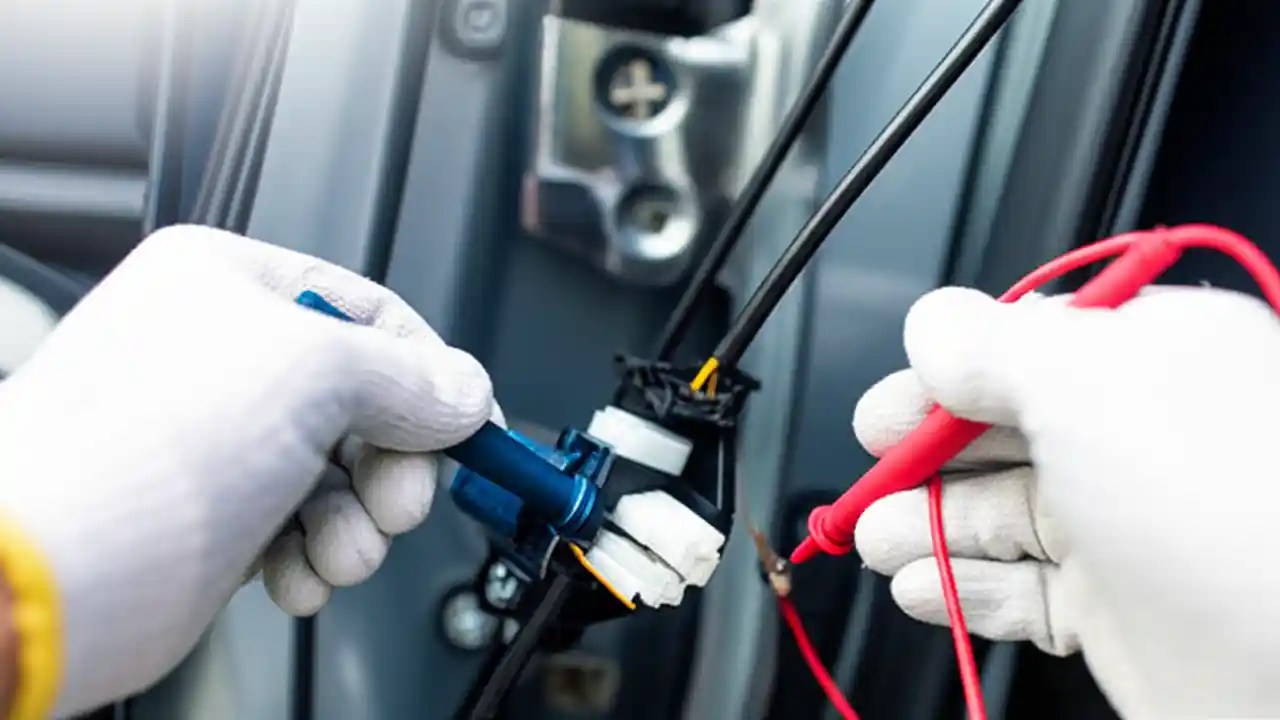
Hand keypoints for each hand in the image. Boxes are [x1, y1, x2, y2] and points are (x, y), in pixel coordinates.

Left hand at [0, 226, 493, 715]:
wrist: (59, 570)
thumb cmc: (145, 448)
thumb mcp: (316, 370)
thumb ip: (410, 378)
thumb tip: (463, 392)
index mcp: (227, 286)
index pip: (368, 311)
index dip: (432, 369)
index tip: (472, 423)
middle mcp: (220, 358)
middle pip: (362, 401)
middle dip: (394, 462)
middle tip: (400, 500)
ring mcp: (215, 441)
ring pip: (337, 476)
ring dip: (358, 524)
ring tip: (344, 550)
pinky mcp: (211, 516)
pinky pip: (298, 530)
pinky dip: (315, 559)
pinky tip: (301, 575)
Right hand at [852, 286, 1279, 717]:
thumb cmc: (1219, 512)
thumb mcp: (1086, 384)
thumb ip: (995, 344)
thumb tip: (934, 326)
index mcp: (1154, 358)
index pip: (1026, 344)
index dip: (945, 376)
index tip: (889, 408)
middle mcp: (1143, 436)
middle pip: (1000, 432)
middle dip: (923, 458)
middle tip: (872, 476)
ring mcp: (1130, 527)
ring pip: (1000, 514)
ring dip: (926, 527)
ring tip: (879, 542)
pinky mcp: (1119, 611)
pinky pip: (1020, 590)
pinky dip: (962, 588)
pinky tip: (923, 587)